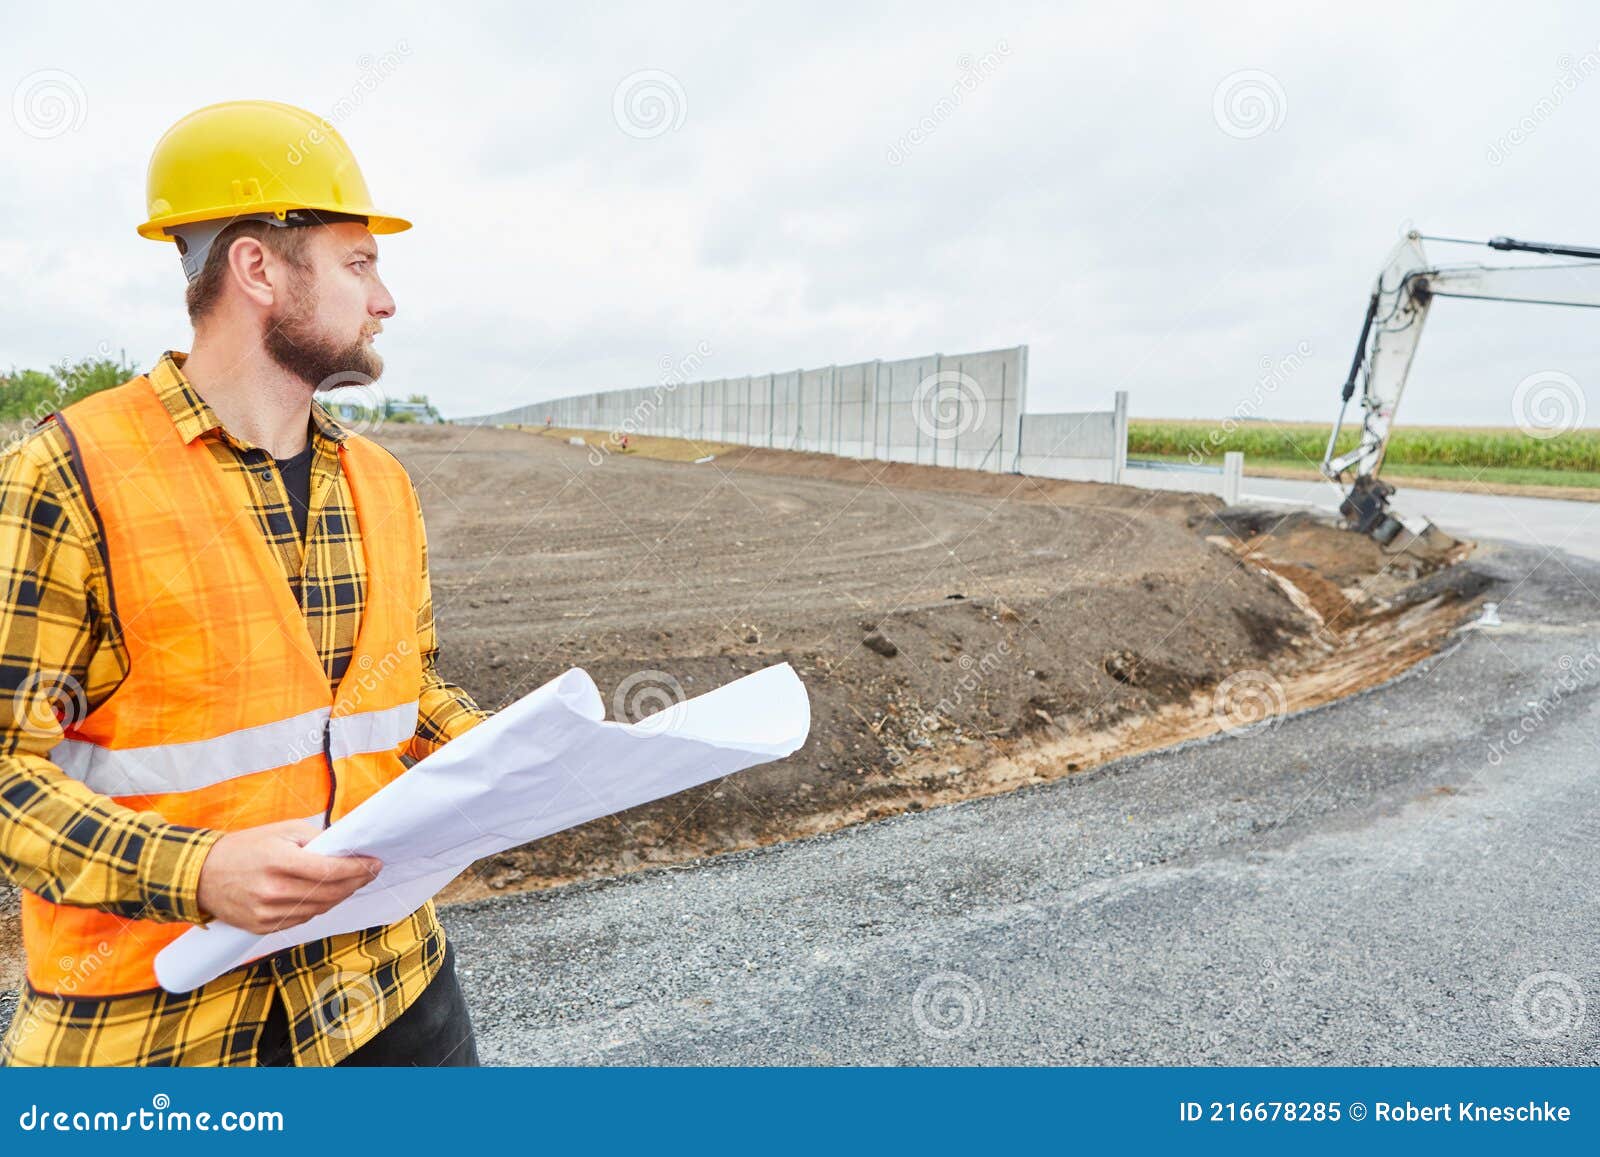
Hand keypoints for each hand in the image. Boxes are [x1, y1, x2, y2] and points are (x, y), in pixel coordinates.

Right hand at [195, 818, 381, 934]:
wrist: (201, 875)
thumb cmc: (245, 847)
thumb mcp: (281, 831)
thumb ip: (315, 839)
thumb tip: (345, 849)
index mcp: (278, 861)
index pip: (329, 870)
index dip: (357, 868)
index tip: (375, 863)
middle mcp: (272, 890)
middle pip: (329, 892)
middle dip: (356, 882)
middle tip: (370, 871)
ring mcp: (267, 913)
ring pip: (319, 908)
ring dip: (341, 895)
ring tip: (353, 881)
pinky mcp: (262, 927)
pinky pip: (302, 919)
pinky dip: (319, 907)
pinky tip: (328, 895)